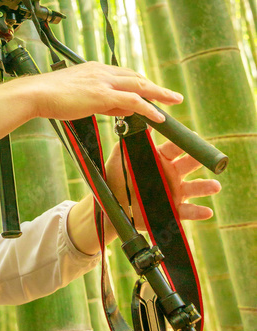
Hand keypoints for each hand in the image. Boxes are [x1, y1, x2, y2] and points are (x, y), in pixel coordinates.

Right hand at [32, 61, 183, 125]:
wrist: (37, 93)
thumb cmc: (52, 96)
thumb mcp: (81, 98)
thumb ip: (102, 102)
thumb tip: (122, 109)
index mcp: (95, 69)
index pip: (124, 75)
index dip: (141, 84)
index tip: (152, 91)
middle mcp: (102, 71)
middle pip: (136, 77)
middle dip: (156, 87)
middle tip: (171, 95)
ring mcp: (103, 82)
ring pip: (139, 86)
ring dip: (159, 94)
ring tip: (174, 101)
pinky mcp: (102, 95)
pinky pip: (132, 101)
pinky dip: (148, 108)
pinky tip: (158, 116)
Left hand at [105, 138, 221, 225]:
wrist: (114, 200)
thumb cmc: (118, 173)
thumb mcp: (123, 153)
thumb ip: (133, 137)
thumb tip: (141, 118)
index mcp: (161, 158)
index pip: (175, 148)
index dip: (184, 142)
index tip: (193, 136)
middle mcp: (171, 174)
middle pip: (188, 165)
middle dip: (199, 160)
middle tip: (210, 157)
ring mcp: (174, 192)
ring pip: (193, 188)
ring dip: (205, 187)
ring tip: (216, 186)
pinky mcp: (173, 210)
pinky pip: (187, 211)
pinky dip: (198, 212)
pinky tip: (207, 211)